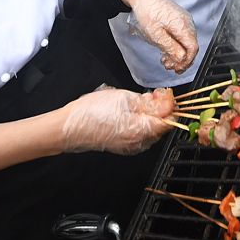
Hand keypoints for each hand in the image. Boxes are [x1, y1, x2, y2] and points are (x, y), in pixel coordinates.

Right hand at [60, 87, 175, 154]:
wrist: (69, 127)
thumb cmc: (91, 113)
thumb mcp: (124, 98)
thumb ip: (149, 103)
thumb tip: (167, 104)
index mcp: (142, 131)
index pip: (169, 121)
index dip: (169, 105)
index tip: (163, 93)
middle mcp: (139, 143)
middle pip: (161, 125)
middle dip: (160, 108)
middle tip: (152, 93)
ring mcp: (131, 146)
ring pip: (150, 128)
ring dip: (149, 113)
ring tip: (139, 99)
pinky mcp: (122, 145)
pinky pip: (139, 132)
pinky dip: (140, 120)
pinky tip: (130, 110)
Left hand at [130, 0, 198, 73]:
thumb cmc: (146, 13)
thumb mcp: (156, 35)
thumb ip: (171, 48)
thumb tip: (182, 59)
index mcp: (182, 26)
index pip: (193, 48)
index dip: (187, 61)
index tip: (178, 69)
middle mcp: (187, 22)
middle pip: (191, 46)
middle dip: (181, 59)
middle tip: (170, 67)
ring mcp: (184, 20)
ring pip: (186, 42)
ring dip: (178, 53)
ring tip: (165, 60)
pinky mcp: (179, 19)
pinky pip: (182, 35)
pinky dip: (176, 45)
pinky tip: (167, 50)